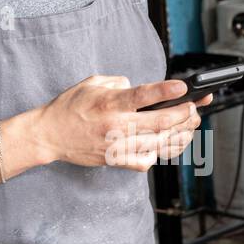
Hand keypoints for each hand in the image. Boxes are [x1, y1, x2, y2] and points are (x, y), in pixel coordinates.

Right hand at [35, 75, 212, 171]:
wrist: (49, 135)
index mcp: (109, 102)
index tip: (183, 87)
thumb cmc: (70, 107)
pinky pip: (145, 161)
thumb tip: (139, 87)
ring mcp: (116, 146)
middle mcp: (115, 126)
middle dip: (182, 115)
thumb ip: (119, 82)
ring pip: (158, 144)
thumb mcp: (92, 82)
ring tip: (189, 126)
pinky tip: (165, 144)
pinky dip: (159, 153)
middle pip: (158, 123)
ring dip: (179, 135)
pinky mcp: (115, 161)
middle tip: (194, 109)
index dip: (165, 90)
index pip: (142, 95)